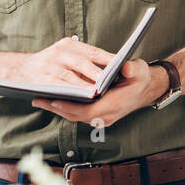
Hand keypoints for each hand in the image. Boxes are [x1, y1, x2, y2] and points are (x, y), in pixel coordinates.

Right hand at [6, 37, 114, 87]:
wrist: (18, 70)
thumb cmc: (52, 64)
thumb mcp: (68, 54)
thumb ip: (87, 60)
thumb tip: (118, 68)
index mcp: (68, 45)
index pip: (92, 51)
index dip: (106, 58)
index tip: (121, 63)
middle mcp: (57, 52)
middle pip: (80, 62)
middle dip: (94, 73)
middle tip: (107, 81)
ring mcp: (47, 65)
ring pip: (68, 77)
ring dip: (81, 86)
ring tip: (94, 93)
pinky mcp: (38, 80)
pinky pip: (55, 89)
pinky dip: (65, 94)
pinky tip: (76, 100)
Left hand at [30, 60, 165, 127]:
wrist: (146, 89)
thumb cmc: (141, 78)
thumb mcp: (140, 70)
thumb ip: (133, 69)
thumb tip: (126, 67)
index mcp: (114, 106)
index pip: (87, 111)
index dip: (69, 107)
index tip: (54, 101)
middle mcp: (106, 116)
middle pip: (76, 116)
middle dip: (56, 108)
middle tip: (37, 100)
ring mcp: (101, 118)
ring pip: (75, 116)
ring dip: (58, 109)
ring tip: (39, 99)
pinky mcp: (97, 115)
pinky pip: (78, 114)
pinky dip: (65, 108)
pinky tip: (52, 99)